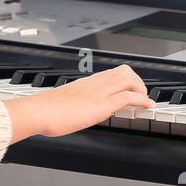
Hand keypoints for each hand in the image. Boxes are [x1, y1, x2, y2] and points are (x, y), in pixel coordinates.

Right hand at [4, 65, 155, 140]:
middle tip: (141, 96)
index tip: (130, 90)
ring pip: (129, 79)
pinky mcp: (102, 104)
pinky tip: (147, 107)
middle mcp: (94, 84)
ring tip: (145, 101)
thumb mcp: (61, 104)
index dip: (125, 81)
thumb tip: (71, 113)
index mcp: (84, 83)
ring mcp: (99, 93)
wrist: (38, 111)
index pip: (111, 74)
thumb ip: (71, 105)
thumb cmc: (44, 111)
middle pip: (124, 71)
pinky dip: (142, 100)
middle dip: (137, 83)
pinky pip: (129, 97)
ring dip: (141, 90)